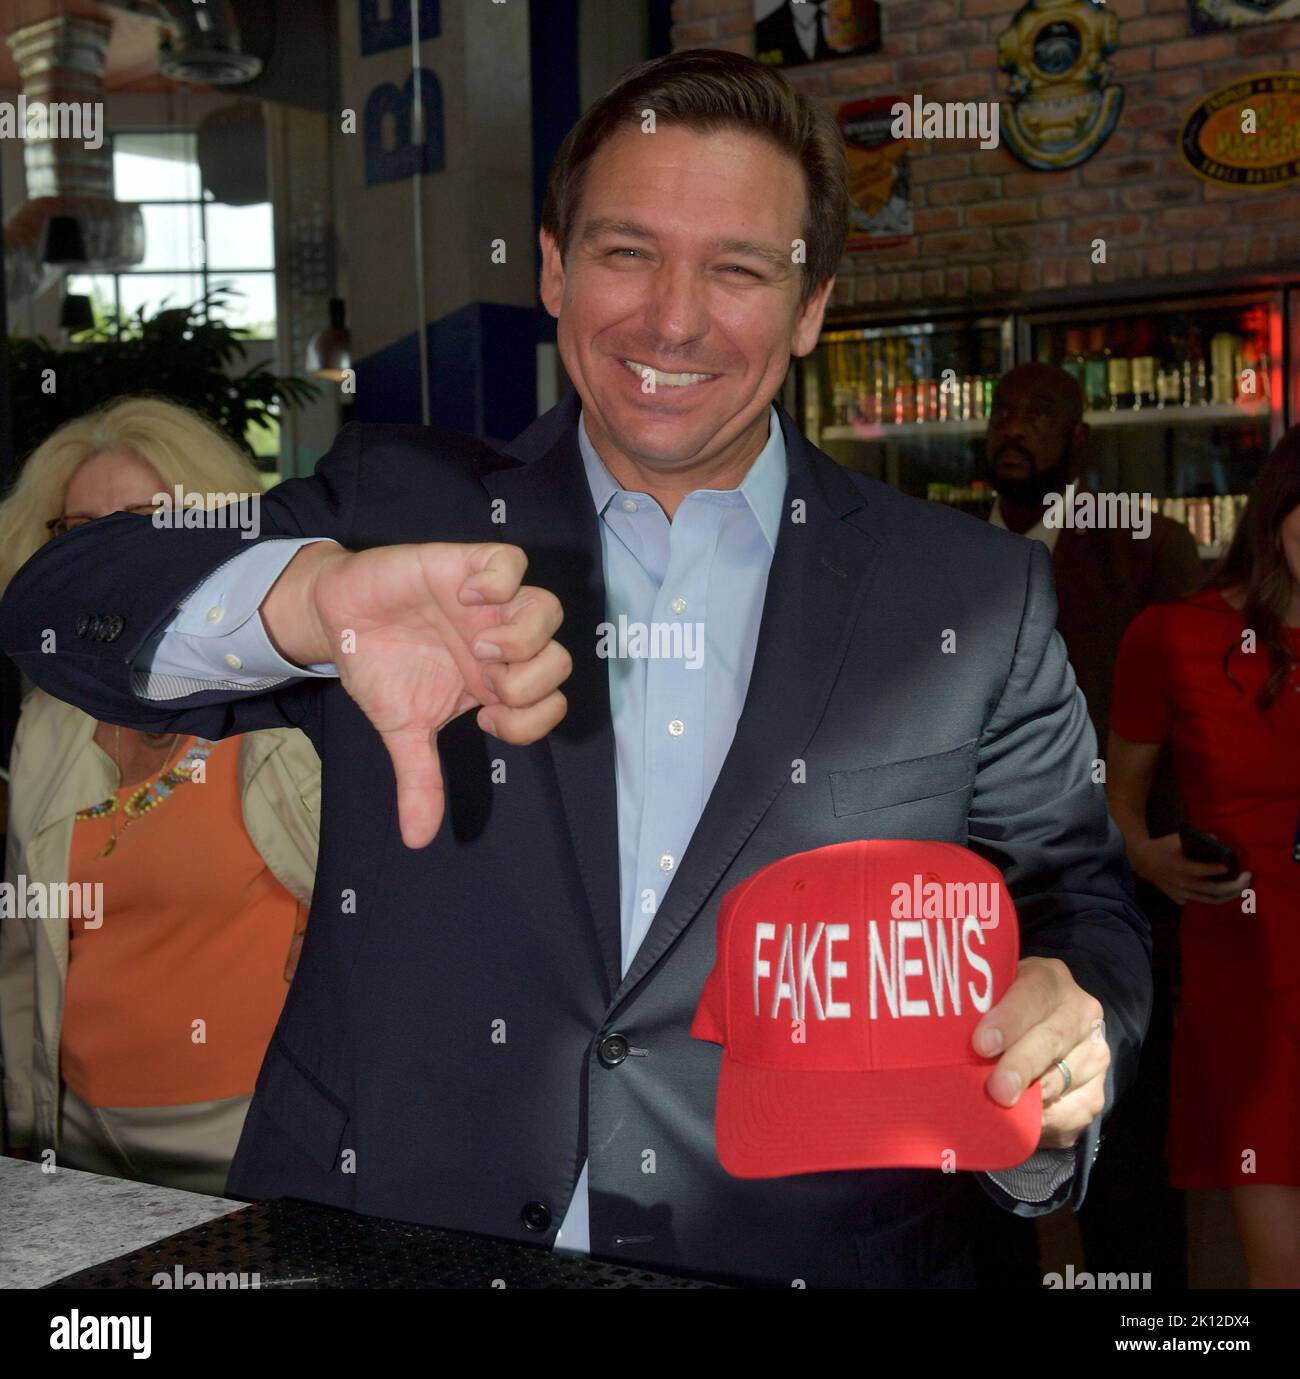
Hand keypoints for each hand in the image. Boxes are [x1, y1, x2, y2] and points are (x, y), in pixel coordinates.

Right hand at [266, 540, 570, 846]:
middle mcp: (503, 642)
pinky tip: (465, 597)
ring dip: (522, 636)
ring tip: (478, 644)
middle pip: (560, 660)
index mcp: (496, 682)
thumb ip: (419, 779)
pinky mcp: (468, 564)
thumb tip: (416, 840)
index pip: (551, 703)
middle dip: (527, 681)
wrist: (337, 618)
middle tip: (482, 678)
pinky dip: (499, 581)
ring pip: (548, 609)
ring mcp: (489, 603)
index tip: (485, 718)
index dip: (531, 719)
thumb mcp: (401, 729)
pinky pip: (511, 562)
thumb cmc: (378, 667)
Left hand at [973, 956, 1109, 1150]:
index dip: (1009, 1019)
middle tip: (997, 1089)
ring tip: (998, 1107)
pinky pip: (1069, 1114)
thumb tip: (937, 1036)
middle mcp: (1080, 1013)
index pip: (1033, 994)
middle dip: (1021, 1066)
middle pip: (1052, 1040)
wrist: (1039, 1031)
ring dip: (1027, 1097)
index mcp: (1049, 979)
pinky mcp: (1095, 1093)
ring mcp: (1093, 1054)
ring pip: (1060, 1081)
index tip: (983, 1044)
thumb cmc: (999, 1012)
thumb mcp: (990, 998)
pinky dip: (1042, 1121)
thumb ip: (974, 1008)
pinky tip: (1019, 1121)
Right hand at [1131, 832, 1249, 906]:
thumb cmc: (1161, 847)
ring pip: (1211, 900)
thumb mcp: (1177, 838)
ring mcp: (1182, 894)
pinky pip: (1200, 900)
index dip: (1219, 869)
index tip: (1231, 866)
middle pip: (1215, 890)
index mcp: (1182, 868)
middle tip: (1248, 877)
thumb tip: (1219, 840)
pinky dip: (1214, 898)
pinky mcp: (1179, 899)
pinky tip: (1224, 892)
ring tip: (1243, 887)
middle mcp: (1183, 884)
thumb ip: (1198, 839)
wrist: (1142, 861)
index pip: (1204, 871)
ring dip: (1230, 895)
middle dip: (1235, 886)